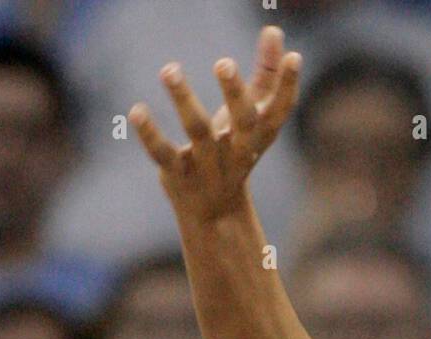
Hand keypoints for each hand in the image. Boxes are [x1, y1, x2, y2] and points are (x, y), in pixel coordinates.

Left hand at [130, 26, 300, 224]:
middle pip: (243, 124)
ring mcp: (208, 166)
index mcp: (257, 137)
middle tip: (224, 62)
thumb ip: (264, 76)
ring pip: (199, 132)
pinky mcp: (179, 176)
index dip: (288, 87)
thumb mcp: (250, 121)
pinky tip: (137, 110)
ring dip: (184, 100)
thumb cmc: (233, 155)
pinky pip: (163, 155)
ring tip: (169, 69)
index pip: (278, 112)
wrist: (214, 217)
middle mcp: (237, 152)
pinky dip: (150, 135)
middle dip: (236, 94)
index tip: (294, 57)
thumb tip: (275, 30)